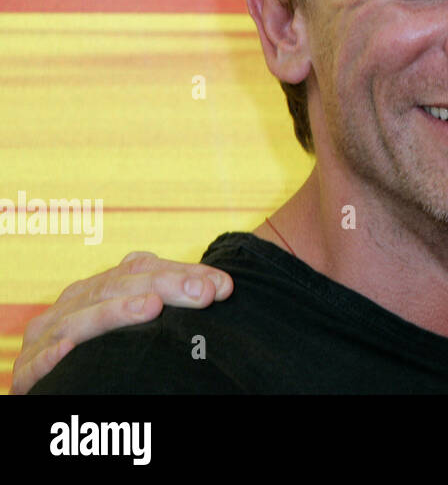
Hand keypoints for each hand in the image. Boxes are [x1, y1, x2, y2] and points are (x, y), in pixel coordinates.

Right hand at [12, 251, 232, 393]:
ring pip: (81, 317)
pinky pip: (37, 361)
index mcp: (102, 284)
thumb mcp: (135, 313)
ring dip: (116, 312)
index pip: (145, 267)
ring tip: (152, 308)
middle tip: (203, 294)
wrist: (52, 374)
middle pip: (119, 285)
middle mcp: (75, 301)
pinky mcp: (28, 369)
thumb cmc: (105, 344)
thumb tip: (222, 288)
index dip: (185, 273)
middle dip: (165, 286)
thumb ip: (170, 298)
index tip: (223, 286)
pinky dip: (52, 354)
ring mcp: (49, 332)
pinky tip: (68, 352)